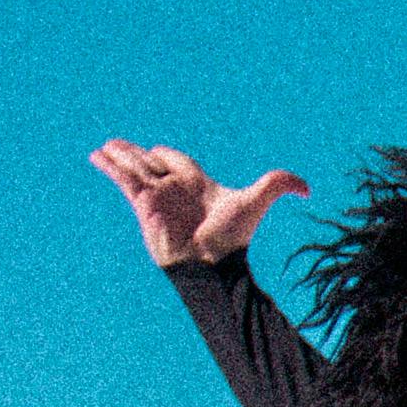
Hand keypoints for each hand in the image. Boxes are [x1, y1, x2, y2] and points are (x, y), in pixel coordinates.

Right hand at [91, 140, 306, 268]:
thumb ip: (279, 185)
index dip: (170, 155)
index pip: (181, 163)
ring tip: (105, 147)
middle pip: (153, 163)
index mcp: (199, 184)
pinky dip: (111, 167)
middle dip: (137, 153)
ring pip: (136, 169)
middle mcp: (176, 190)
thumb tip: (308, 189)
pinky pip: (124, 181)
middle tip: (119, 144)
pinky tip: (98, 157)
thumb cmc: (233, 236)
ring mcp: (158, 197)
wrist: (212, 262)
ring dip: (120, 156)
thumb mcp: (256, 201)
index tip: (158, 150)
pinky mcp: (143, 205)